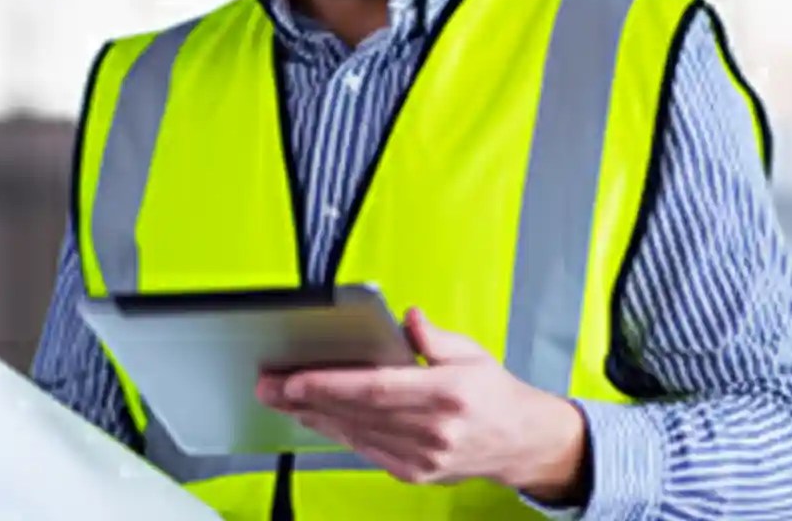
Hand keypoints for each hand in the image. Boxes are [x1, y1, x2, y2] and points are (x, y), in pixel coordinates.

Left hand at [256, 308, 589, 500]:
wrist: (522, 442)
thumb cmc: (495, 394)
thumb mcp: (472, 351)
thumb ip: (434, 337)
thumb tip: (407, 318)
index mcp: (448, 393)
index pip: (376, 388)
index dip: (330, 384)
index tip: (294, 377)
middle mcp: (434, 430)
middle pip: (357, 413)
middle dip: (306, 398)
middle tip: (269, 384)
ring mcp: (424, 457)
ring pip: (355, 434)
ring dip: (314, 416)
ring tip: (282, 399)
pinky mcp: (415, 473)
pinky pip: (366, 450)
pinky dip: (338, 433)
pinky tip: (317, 418)